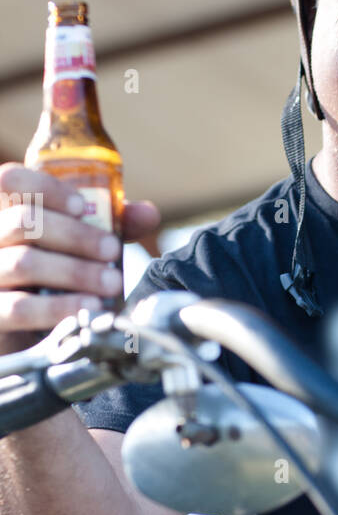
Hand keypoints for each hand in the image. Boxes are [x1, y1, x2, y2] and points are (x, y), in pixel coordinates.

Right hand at [0, 163, 160, 355]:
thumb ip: (110, 226)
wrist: (32, 334)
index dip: (45, 187)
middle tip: (112, 250)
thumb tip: (148, 214)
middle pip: (23, 221)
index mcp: (10, 213)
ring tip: (111, 283)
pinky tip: (88, 309)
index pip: (11, 180)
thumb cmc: (57, 277)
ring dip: (75, 272)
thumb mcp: (81, 246)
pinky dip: (58, 307)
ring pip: (23, 262)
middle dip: (75, 235)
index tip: (82, 205)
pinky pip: (19, 307)